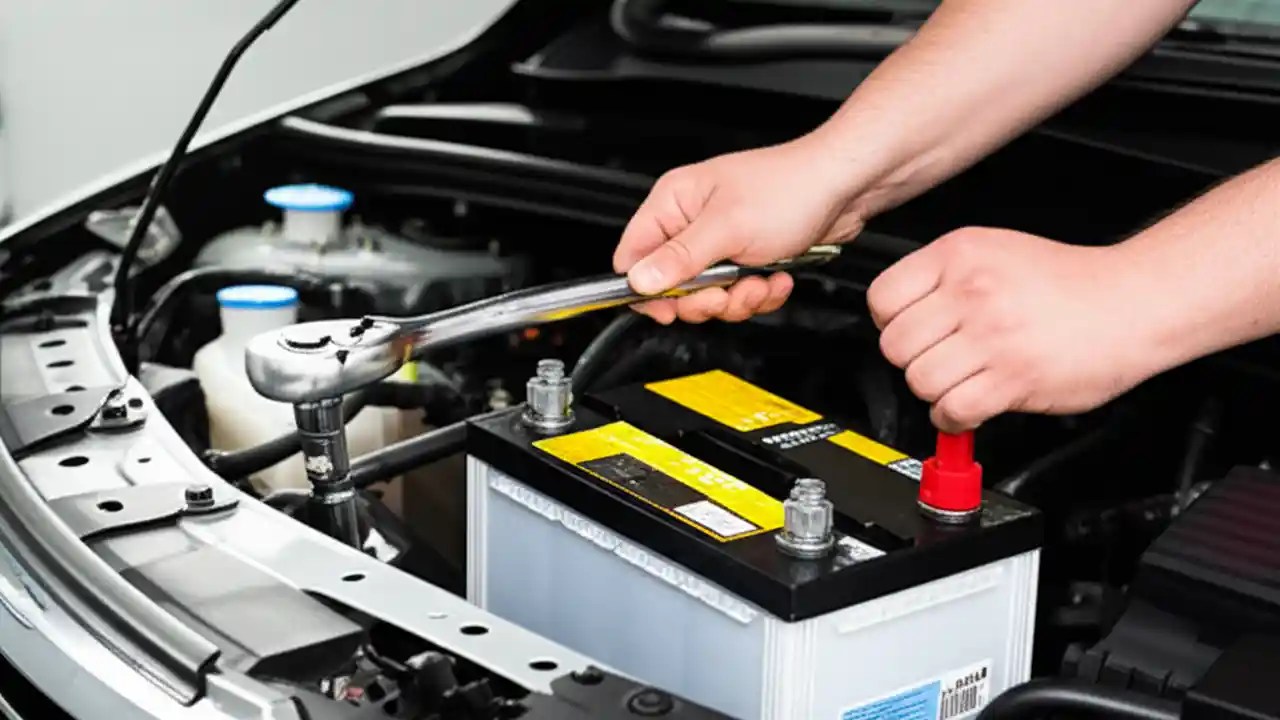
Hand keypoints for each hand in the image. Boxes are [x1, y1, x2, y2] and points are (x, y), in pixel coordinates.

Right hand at [614, 135, 872, 323]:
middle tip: (727, 293)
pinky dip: (759, 294)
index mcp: (673, 202)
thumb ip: (680, 258)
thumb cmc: (791, 187)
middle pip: (671, 285)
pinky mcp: (745, 257)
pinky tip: (775, 279)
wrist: (843, 188)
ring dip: (738, 299)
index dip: (648, 288)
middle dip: (705, 299)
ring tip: (759, 282)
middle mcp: (691, 221)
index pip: (634, 256)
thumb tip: (639, 280)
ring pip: (708, 296)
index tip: (671, 308)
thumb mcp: (728, 228)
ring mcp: (720, 241)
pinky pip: (737, 294)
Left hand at [867, 227, 1153, 431]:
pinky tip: (971, 404)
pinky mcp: (1013, 377)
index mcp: (960, 254)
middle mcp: (972, 291)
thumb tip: (897, 315)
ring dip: (935, 391)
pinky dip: (954, 419)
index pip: (882, 298)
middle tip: (939, 359)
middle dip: (913, 360)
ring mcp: (992, 335)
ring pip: (919, 381)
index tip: (909, 330)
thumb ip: (942, 277)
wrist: (1132, 302)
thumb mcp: (994, 251)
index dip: (890, 322)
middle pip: (895, 346)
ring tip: (960, 381)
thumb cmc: (1067, 282)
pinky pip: (952, 410)